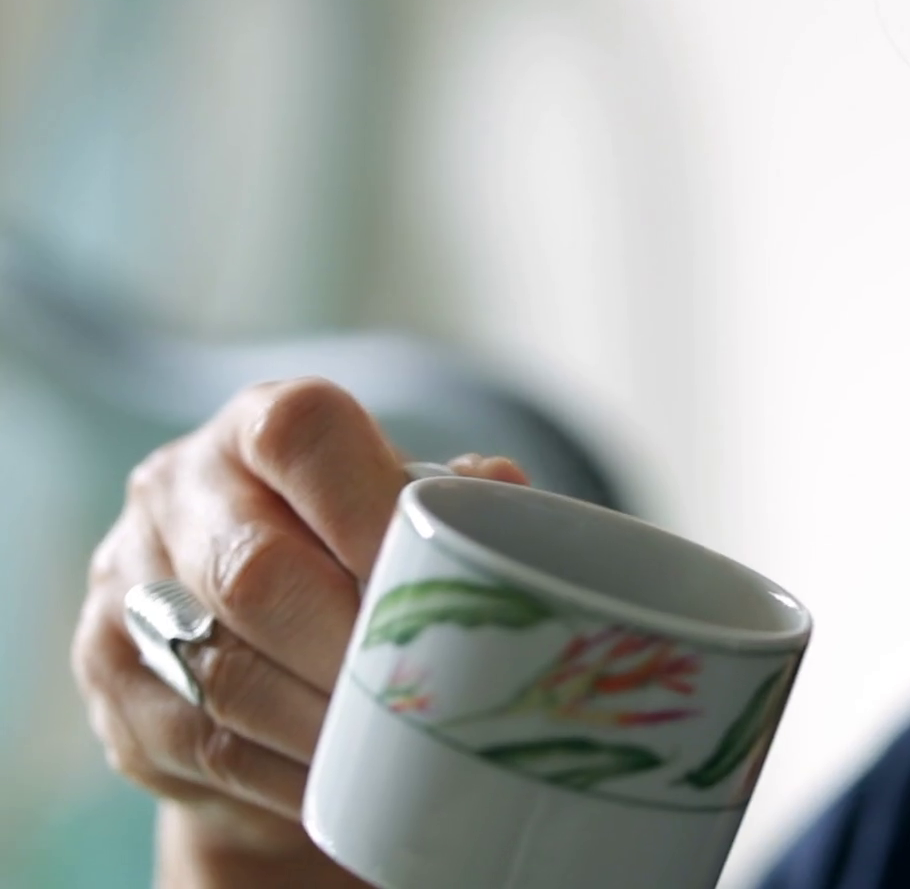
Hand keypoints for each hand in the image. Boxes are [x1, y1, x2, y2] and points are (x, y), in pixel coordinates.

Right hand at [70, 377, 528, 887]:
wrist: (260, 649)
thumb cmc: (354, 560)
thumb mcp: (400, 512)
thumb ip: (450, 501)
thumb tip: (503, 496)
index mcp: (259, 426)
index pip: (303, 435)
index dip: (373, 509)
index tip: (435, 576)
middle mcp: (178, 491)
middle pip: (254, 571)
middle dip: (350, 642)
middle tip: (420, 687)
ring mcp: (129, 584)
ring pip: (224, 671)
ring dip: (321, 721)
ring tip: (394, 744)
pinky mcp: (110, 677)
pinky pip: (202, 741)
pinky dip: (285, 771)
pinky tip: (341, 778)